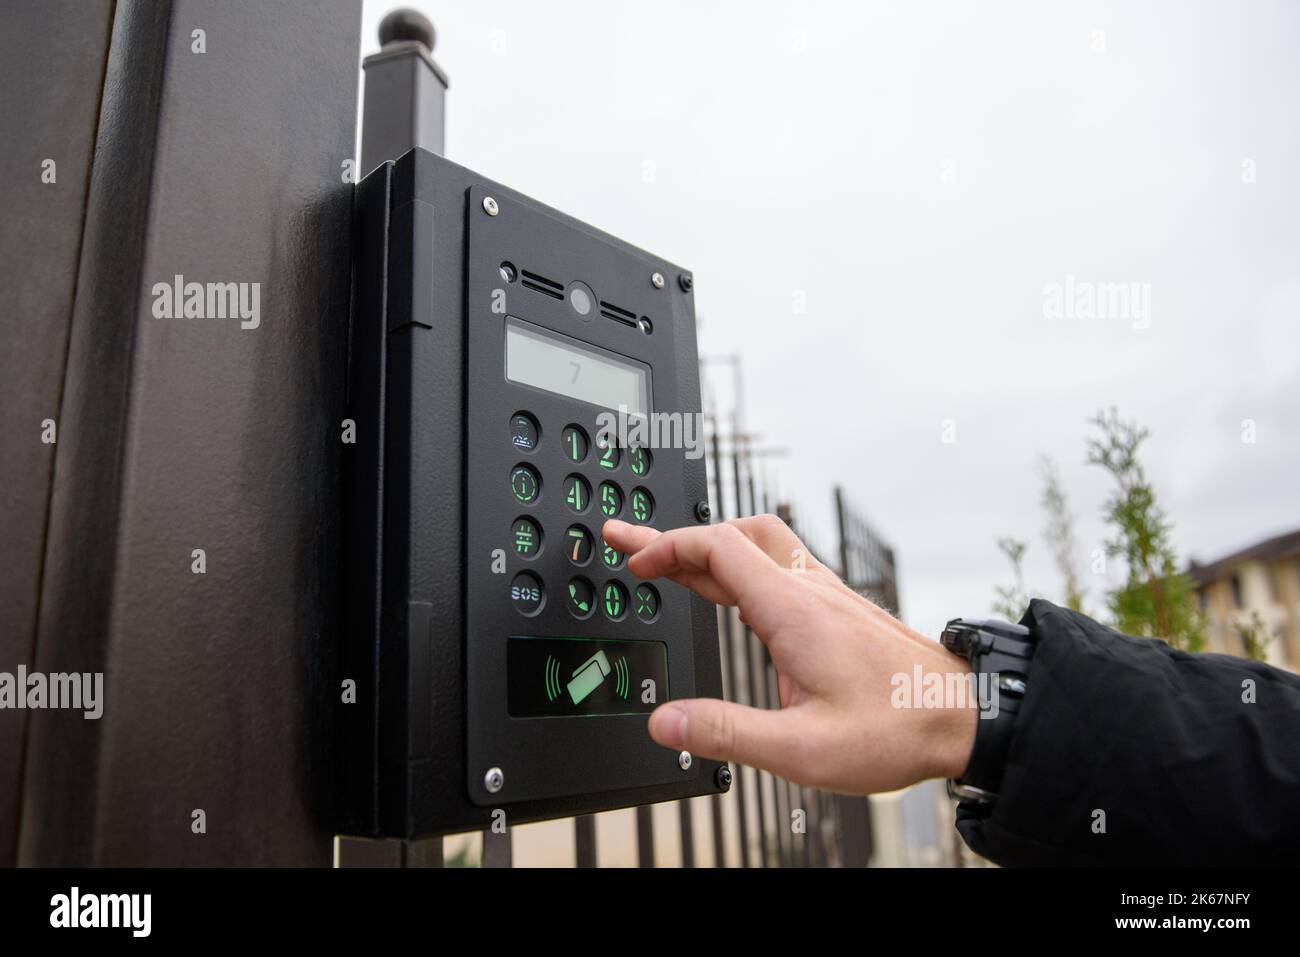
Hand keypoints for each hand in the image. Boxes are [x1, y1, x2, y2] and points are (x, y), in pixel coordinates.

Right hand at [602, 515, 977, 793]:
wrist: (964, 715)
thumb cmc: (898, 728)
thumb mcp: (802, 748)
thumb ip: (727, 733)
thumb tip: (665, 722)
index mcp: (792, 610)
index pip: (718, 547)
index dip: (667, 546)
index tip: (634, 561)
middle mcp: (810, 590)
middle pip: (734, 533)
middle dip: (677, 536)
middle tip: (634, 544)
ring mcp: (827, 595)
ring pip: (760, 544)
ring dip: (710, 547)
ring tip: (669, 564)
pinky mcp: (839, 609)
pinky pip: (781, 566)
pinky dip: (741, 567)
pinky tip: (732, 595)